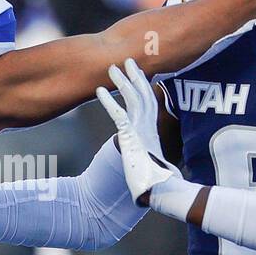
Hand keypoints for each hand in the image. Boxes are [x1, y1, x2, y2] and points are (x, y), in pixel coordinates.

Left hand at [96, 59, 177, 205]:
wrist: (156, 193)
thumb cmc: (154, 185)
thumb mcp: (152, 167)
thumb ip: (150, 161)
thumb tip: (157, 167)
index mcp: (153, 133)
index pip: (151, 103)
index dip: (145, 86)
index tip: (140, 73)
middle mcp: (150, 128)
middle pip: (144, 95)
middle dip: (136, 77)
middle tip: (127, 61)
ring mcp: (141, 131)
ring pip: (133, 99)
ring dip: (122, 82)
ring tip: (112, 67)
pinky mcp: (131, 137)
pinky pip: (118, 114)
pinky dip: (109, 102)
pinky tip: (99, 91)